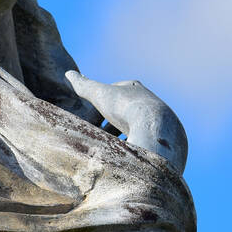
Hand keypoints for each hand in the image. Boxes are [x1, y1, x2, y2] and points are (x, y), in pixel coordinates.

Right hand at [65, 72, 187, 174]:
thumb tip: (68, 73)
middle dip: (110, 125)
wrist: (155, 128)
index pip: (114, 95)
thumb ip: (84, 86)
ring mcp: (158, 122)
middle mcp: (149, 103)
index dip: (99, 107)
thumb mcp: (100, 95)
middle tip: (97, 137)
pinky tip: (125, 158)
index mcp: (135, 90)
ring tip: (109, 150)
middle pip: (125, 114)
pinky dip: (133, 149)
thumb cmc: (126, 108)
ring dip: (121, 138)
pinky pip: (145, 144)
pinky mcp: (163, 140)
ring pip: (135, 129)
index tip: (89, 121)